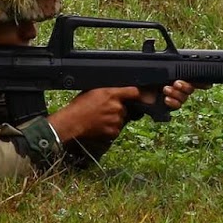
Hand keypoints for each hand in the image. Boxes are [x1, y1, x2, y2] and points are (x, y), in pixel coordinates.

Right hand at [47, 82, 196, 141]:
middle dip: (118, 108)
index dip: (141, 93)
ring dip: (114, 119)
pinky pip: (116, 128)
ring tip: (99, 118)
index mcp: (111, 93)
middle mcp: (116, 106)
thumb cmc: (79, 106)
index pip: (133, 91)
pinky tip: (100, 125)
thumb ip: (107, 91)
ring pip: (121, 118)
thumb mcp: (92, 91)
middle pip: (125, 107)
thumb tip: (117, 91)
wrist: (72, 123)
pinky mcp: (114, 131)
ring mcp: (116, 120)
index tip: (149, 93)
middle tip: (103, 109)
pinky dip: (110, 128)